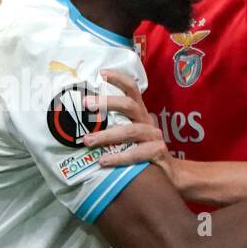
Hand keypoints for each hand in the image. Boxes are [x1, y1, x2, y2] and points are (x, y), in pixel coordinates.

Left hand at [82, 69, 173, 184]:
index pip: (132, 90)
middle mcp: (147, 122)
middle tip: (85, 104)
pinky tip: (103, 161)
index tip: (101, 73)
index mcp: (138, 114)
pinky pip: (138, 153)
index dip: (119, 80)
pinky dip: (119, 157)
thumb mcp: (125, 138)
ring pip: (131, 131)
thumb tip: (78, 127)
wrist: (168, 174)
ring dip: (106, 135)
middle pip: (129, 105)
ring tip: (87, 141)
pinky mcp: (158, 152)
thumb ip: (109, 130)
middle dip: (107, 102)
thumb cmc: (140, 153)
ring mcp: (154, 137)